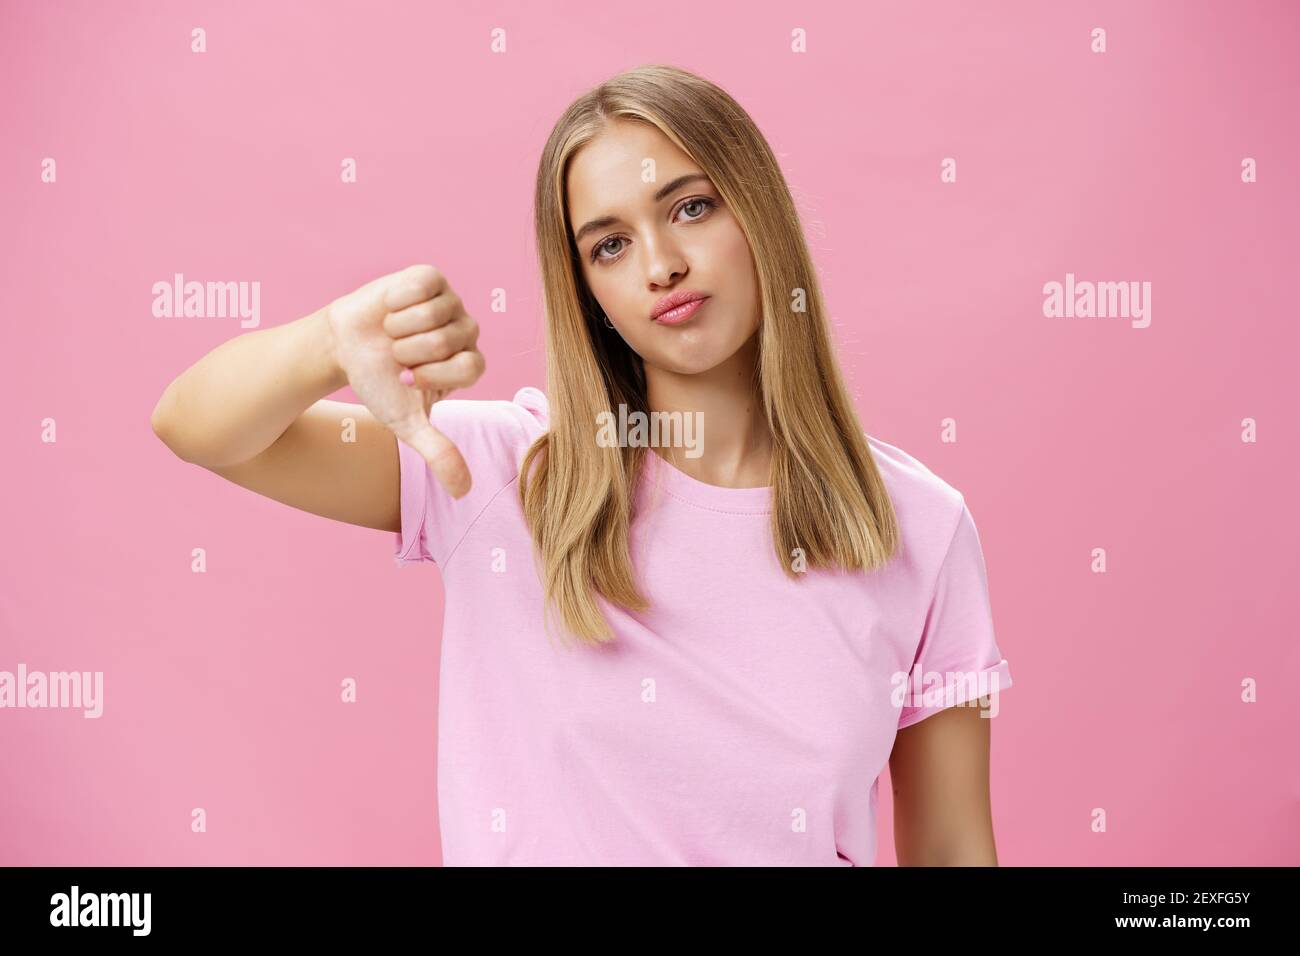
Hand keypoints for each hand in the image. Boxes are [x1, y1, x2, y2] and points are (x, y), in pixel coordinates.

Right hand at [324, 264, 484, 497]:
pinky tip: (389, 309)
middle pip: (448, 340)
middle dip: (409, 352)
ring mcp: (451, 302)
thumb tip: (463, 493)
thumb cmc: (378, 384)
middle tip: (396, 354)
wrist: (343, 348)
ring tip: (391, 333)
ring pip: (433, 313)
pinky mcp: (430, 278)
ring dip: (398, 328)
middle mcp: (467, 331)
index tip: (409, 378)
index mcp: (469, 364)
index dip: (432, 374)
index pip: (470, 367)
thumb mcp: (407, 421)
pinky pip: (422, 285)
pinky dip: (396, 300)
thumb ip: (438, 452)